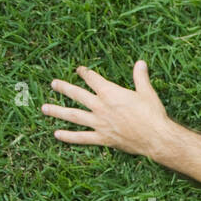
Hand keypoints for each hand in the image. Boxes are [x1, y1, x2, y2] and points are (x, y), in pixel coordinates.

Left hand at [41, 60, 173, 158]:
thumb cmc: (153, 114)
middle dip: (64, 88)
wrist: (156, 137)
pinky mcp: (103, 138)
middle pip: (77, 95)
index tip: (80, 70)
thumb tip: (141, 63)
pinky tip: (57, 135)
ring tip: (44, 108)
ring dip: (57, 111)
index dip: (85, 73)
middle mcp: (100, 106)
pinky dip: (69, 137)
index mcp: (110, 93)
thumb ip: (140, 77)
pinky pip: (82, 138)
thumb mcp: (147, 93)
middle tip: (54, 84)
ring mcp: (99, 123)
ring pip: (73, 115)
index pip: (93, 79)